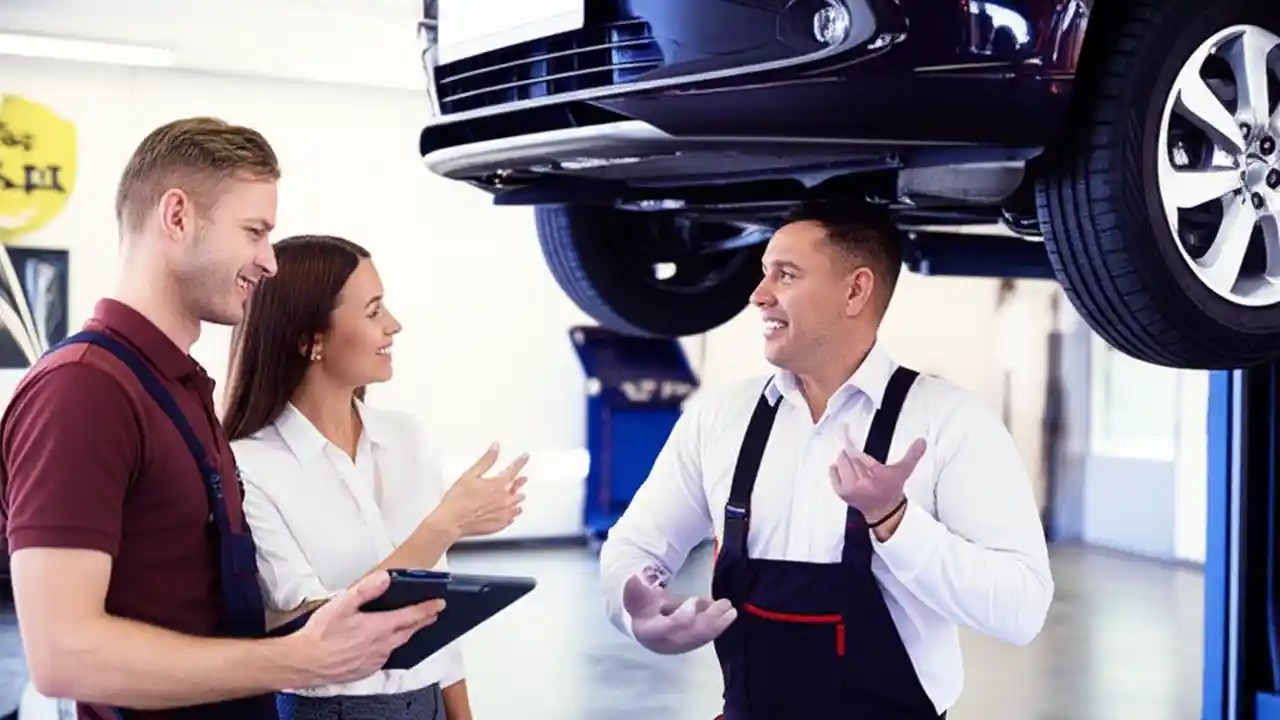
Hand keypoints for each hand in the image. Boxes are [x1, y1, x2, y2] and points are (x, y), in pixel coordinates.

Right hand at [293, 571, 444, 685]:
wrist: (304, 663)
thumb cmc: (320, 635)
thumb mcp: (341, 604)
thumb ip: (365, 589)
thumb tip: (385, 577)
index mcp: (378, 628)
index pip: (411, 616)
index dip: (428, 608)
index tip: (440, 603)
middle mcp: (381, 645)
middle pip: (409, 632)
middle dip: (422, 621)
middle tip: (432, 614)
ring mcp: (375, 659)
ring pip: (397, 645)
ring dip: (406, 634)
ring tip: (411, 626)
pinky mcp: (366, 669)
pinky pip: (385, 656)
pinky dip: (390, 647)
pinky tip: (385, 643)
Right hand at [435, 443, 528, 537]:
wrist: (451, 522)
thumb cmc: (458, 500)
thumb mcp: (470, 474)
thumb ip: (486, 460)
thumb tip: (496, 447)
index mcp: (497, 486)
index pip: (513, 470)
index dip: (520, 461)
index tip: (525, 457)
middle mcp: (504, 500)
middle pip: (517, 489)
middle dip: (520, 482)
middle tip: (523, 478)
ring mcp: (502, 514)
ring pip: (516, 505)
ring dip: (517, 498)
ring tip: (519, 495)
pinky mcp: (498, 525)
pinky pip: (511, 519)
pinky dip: (512, 514)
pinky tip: (511, 514)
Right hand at [621, 573, 735, 654]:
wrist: (641, 623)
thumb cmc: (641, 606)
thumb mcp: (636, 596)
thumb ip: (638, 590)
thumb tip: (634, 578)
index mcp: (648, 630)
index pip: (667, 627)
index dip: (682, 618)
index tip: (695, 601)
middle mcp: (664, 643)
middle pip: (689, 633)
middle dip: (709, 618)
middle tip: (725, 604)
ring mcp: (677, 646)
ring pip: (700, 637)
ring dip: (717, 622)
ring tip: (730, 608)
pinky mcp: (688, 645)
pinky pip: (704, 637)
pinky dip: (716, 625)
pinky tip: (726, 613)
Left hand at [829, 425, 925, 521]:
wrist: (885, 511)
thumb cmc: (892, 489)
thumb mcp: (903, 471)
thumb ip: (913, 454)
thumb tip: (921, 441)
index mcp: (874, 474)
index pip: (856, 453)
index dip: (848, 439)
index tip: (844, 428)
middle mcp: (859, 481)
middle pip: (846, 456)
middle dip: (851, 452)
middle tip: (858, 456)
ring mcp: (849, 488)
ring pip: (840, 463)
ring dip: (845, 460)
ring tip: (855, 465)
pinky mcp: (842, 493)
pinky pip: (833, 474)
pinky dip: (836, 469)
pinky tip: (843, 469)